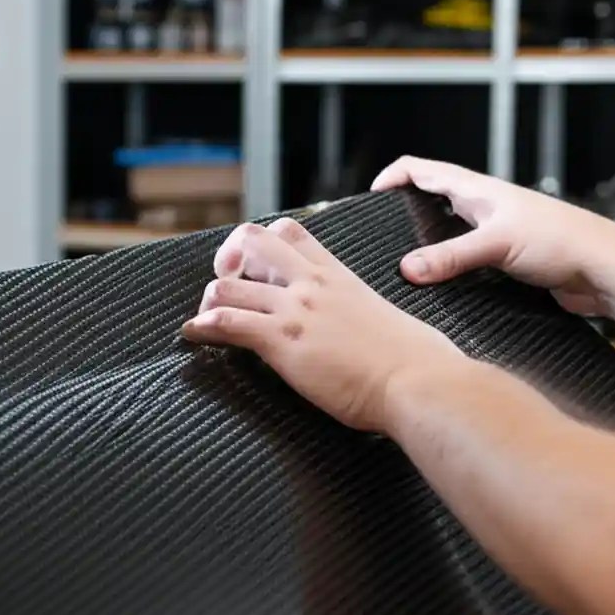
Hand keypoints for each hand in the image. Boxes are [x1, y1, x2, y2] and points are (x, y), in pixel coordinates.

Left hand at [181, 219, 467, 432]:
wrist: (419, 381)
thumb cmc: (417, 359)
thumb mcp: (387, 318)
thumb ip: (365, 313)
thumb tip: (368, 330)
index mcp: (338, 276)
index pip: (292, 233)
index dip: (265, 242)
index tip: (255, 263)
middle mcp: (312, 284)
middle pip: (253, 241)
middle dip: (230, 258)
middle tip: (226, 283)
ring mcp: (295, 310)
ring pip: (230, 285)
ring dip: (211, 299)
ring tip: (206, 316)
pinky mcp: (283, 341)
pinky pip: (228, 323)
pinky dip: (203, 326)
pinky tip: (195, 333)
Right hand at [371, 156, 614, 316]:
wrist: (607, 271)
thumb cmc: (564, 242)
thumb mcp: (497, 245)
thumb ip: (450, 257)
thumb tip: (406, 268)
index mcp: (479, 190)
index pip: (422, 169)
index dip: (392, 178)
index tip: (370, 200)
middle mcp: (484, 207)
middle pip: (431, 199)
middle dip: (402, 212)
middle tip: (378, 235)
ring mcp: (495, 232)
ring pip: (447, 232)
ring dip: (426, 244)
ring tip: (402, 264)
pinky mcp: (506, 260)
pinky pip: (465, 259)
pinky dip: (448, 268)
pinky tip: (442, 287)